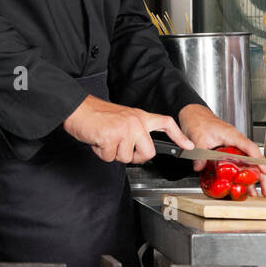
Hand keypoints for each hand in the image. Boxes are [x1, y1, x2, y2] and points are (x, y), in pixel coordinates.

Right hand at [63, 95, 191, 164]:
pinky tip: (98, 141)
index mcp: (140, 116)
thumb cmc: (97, 115)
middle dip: (135, 157)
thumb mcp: (123, 118)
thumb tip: (141, 149)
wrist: (77, 109)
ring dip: (114, 153)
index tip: (188, 146)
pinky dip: (102, 153)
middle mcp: (136, 122)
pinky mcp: (111, 137)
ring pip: (127, 157)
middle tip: (121, 149)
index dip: (178, 136)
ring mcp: (125, 129)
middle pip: (148, 152)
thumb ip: (135, 131)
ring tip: (106, 139)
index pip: (165, 123)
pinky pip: (110, 157)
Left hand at [179, 103, 265, 196]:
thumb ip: (199, 155)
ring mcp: (233, 146)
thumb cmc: (198, 121)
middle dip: (261, 176)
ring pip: (247, 163)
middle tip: (265, 191)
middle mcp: (236, 141)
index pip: (250, 149)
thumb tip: (200, 168)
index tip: (265, 172)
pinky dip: (243, 174)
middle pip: (254, 159)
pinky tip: (242, 185)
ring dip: (252, 178)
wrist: (193, 114)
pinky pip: (239, 163)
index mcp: (232, 136)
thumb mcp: (198, 138)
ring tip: (255, 194)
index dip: (259, 161)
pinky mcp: (228, 150)